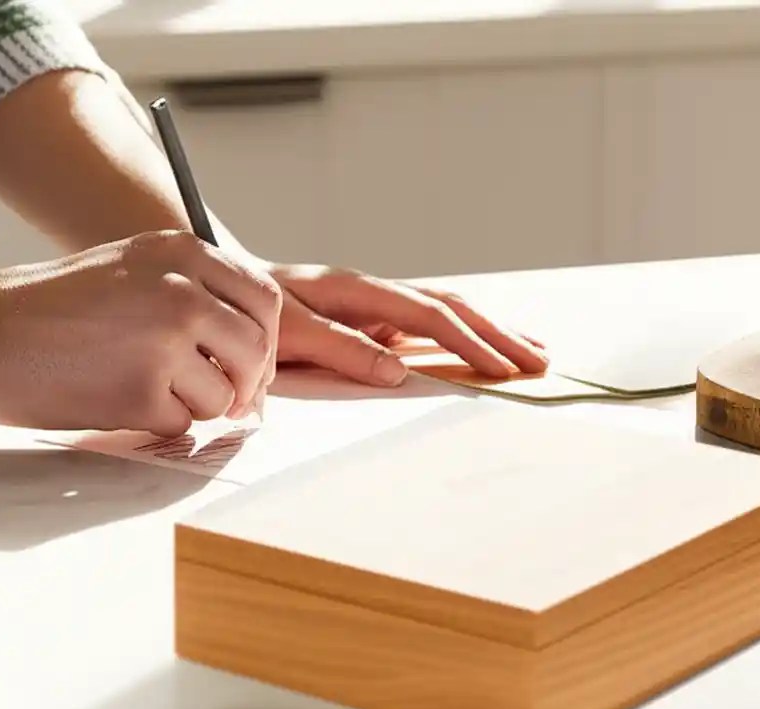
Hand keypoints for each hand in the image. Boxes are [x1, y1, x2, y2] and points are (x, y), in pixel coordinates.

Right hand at [0, 231, 280, 435]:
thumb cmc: (57, 307)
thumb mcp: (137, 268)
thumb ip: (200, 294)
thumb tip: (261, 354)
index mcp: (184, 254)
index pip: (264, 300)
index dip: (266, 339)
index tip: (255, 362)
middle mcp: (182, 292)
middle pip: (257, 350)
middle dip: (249, 383)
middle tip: (230, 399)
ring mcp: (164, 341)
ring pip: (226, 393)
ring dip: (200, 404)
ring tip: (150, 387)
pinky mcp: (142, 392)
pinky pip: (184, 423)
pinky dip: (160, 421)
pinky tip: (119, 398)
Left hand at [262, 263, 547, 385]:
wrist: (218, 288)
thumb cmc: (247, 312)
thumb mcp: (286, 332)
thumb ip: (340, 347)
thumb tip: (398, 370)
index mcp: (357, 291)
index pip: (430, 316)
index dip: (469, 343)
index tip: (502, 369)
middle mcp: (374, 293)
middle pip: (453, 308)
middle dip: (500, 334)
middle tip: (541, 362)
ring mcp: (376, 306)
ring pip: (449, 312)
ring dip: (492, 331)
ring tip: (533, 351)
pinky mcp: (373, 320)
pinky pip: (430, 326)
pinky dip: (466, 337)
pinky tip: (487, 349)